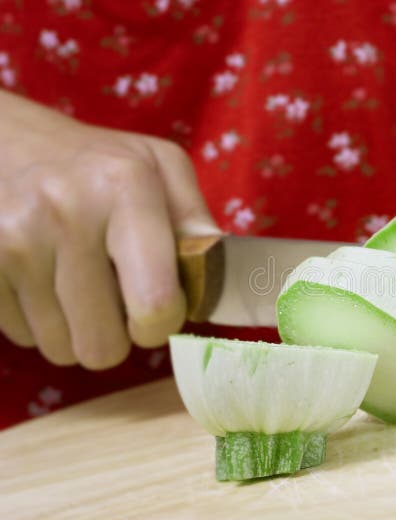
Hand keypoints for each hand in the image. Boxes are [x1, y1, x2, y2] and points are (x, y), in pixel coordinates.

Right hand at [0, 90, 218, 368]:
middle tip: (114, 298)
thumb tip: (218, 276)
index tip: (159, 310)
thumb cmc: (97, 162)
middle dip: (117, 335)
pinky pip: (22, 339)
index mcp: (125, 187)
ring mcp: (11, 240)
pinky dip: (38, 321)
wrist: (2, 138)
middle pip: (102, 346)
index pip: (153, 306)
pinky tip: (40, 278)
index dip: (161, 324)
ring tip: (75, 282)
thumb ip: (196, 221)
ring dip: (76, 330)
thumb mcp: (159, 166)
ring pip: (60, 350)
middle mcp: (65, 212)